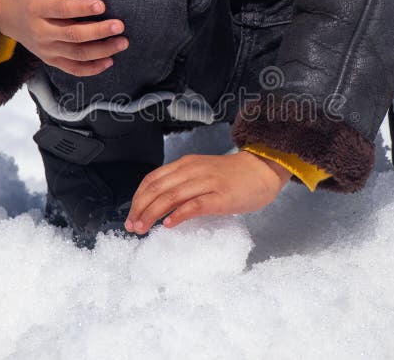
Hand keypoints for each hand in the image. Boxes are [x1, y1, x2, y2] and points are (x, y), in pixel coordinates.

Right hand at [0, 0, 127, 76]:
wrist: (6, 17)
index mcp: (36, 8)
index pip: (61, 9)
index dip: (82, 8)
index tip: (103, 5)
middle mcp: (41, 31)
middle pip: (73, 35)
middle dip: (98, 31)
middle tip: (120, 26)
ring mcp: (46, 49)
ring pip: (76, 54)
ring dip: (101, 51)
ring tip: (122, 43)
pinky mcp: (51, 60)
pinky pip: (73, 69)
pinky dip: (92, 69)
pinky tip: (110, 61)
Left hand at [124, 151, 291, 234]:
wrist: (262, 169)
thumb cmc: (232, 176)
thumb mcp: (201, 174)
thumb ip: (182, 185)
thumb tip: (158, 206)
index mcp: (185, 164)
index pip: (152, 179)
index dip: (137, 198)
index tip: (131, 216)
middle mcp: (192, 170)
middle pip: (157, 189)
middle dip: (140, 209)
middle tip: (132, 227)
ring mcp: (207, 182)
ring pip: (171, 196)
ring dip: (152, 214)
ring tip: (143, 228)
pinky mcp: (220, 196)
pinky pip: (194, 205)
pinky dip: (178, 215)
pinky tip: (168, 224)